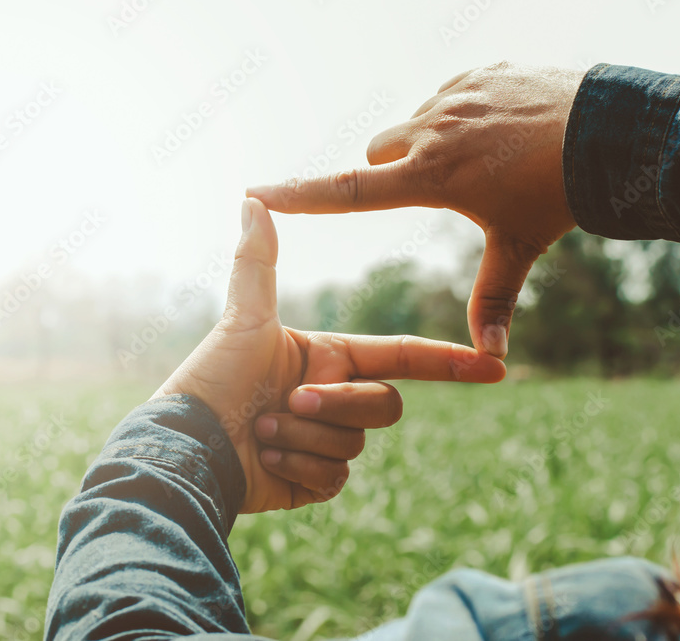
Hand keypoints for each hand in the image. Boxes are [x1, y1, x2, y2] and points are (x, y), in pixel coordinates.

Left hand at [154, 198, 505, 513]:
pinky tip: (264, 460)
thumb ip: (257, 261)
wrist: (186, 448)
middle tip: (290, 402)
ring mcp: (326, 441)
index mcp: (327, 357)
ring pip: (356, 443)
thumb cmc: (211, 379)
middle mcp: (332, 397)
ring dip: (304, 436)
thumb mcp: (241, 319)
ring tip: (260, 431)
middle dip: (340, 404)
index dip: (447, 362)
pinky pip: (336, 477)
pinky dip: (299, 468)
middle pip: (384, 404)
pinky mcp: (314, 481)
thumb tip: (251, 197)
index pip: (400, 355)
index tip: (493, 366)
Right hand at [247, 62, 585, 358]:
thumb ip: (495, 300)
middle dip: (391, 169)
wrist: (611, 128)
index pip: (349, 188)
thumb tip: (491, 360)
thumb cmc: (558, 193)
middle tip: (435, 185)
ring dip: (430, 141)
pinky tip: (501, 130)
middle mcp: (431, 128)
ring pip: (415, 122)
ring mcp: (455, 94)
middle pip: (379, 150)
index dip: (300, 194)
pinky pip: (449, 95)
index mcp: (430, 174)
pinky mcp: (479, 72)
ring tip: (482, 158)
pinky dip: (461, 114)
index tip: (257, 190)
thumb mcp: (519, 246)